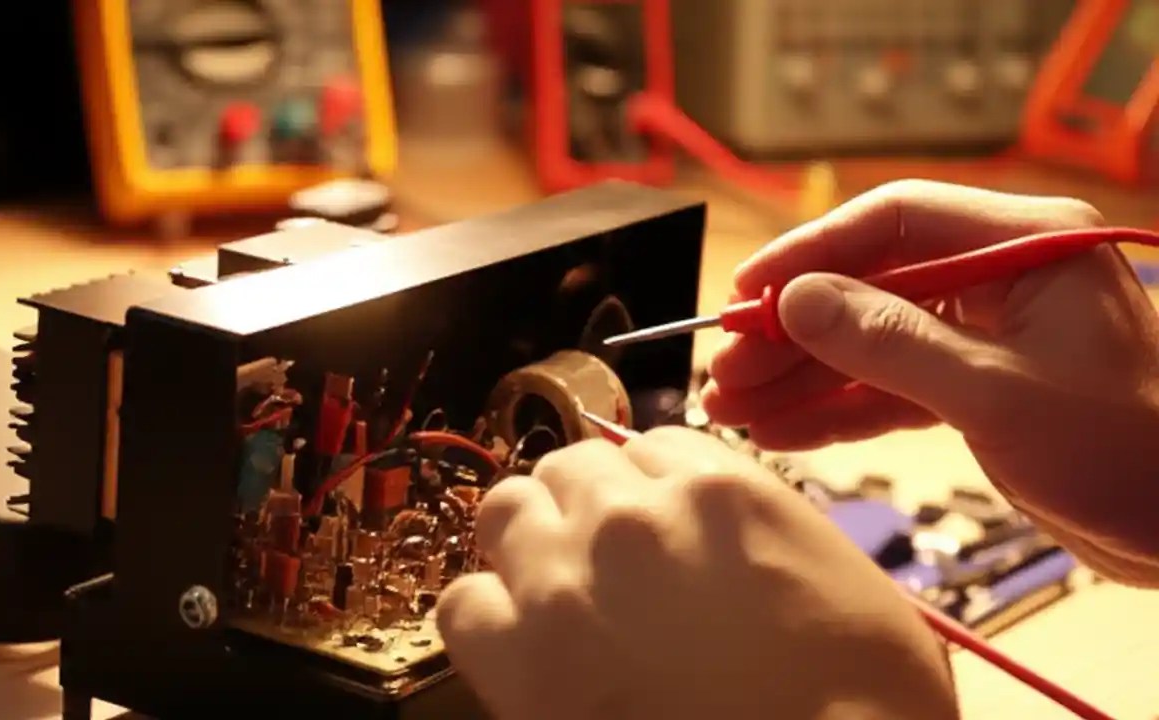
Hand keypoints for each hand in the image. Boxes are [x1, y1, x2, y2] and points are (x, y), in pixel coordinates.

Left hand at [435, 427, 956, 719]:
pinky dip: (487, 617)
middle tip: (607, 564)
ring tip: (556, 593)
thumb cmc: (864, 705)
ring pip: (508, 511)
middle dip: (587, 507)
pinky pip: (463, 602)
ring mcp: (564, 580)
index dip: (652, 488)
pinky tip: (522, 648)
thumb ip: (770, 528)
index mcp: (719, 491)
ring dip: (529, 542)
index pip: (651, 446)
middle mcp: (631, 517)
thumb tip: (724, 529)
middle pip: (572, 468)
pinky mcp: (517, 657)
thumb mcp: (847, 584)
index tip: (659, 526)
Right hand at [702, 180, 1158, 584]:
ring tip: (733, 407)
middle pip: (868, 285)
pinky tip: (781, 428)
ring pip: (869, 342)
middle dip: (792, 332)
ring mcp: (983, 335)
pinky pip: (889, 388)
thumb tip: (795, 300)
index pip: (892, 221)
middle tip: (724, 370)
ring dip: (801, 376)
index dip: (809, 254)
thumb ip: (888, 342)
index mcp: (1023, 245)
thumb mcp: (995, 393)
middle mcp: (999, 278)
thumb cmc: (1125, 451)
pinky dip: (837, 409)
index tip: (744, 292)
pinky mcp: (975, 388)